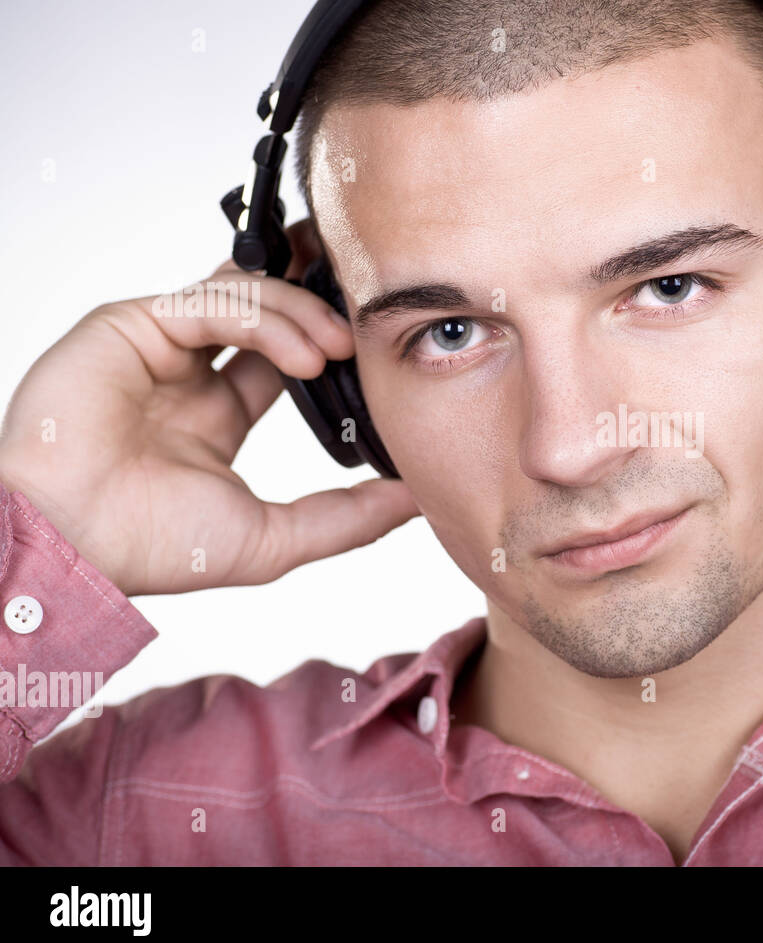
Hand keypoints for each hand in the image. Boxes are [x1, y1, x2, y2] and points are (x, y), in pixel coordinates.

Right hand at [0, 221, 419, 596]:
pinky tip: (303, 357)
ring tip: (340, 348)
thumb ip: (345, 518)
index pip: (286, 357)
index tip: (377, 354)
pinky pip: (211, 302)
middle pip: (269, 311)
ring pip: (247, 297)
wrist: (70, 546)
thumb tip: (416, 501)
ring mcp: (160, 345)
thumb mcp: (273, 539)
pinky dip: (264, 320)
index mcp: (216, 414)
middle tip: (368, 326)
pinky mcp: (132, 324)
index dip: (332, 347)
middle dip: (322, 307)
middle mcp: (189, 374)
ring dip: (303, 315)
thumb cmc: (149, 548)